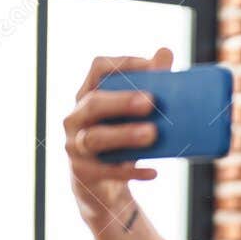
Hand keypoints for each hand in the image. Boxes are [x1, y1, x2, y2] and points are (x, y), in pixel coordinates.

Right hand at [62, 47, 172, 232]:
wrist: (102, 187)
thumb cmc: (119, 142)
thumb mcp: (131, 116)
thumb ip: (148, 85)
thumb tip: (165, 52)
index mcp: (88, 95)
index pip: (98, 69)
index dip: (123, 64)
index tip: (151, 66)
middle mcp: (75, 117)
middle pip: (93, 104)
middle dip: (121, 101)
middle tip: (151, 101)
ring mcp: (75, 146)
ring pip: (95, 138)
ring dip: (124, 135)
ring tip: (152, 134)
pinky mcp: (84, 173)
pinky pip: (106, 171)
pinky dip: (131, 172)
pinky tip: (154, 172)